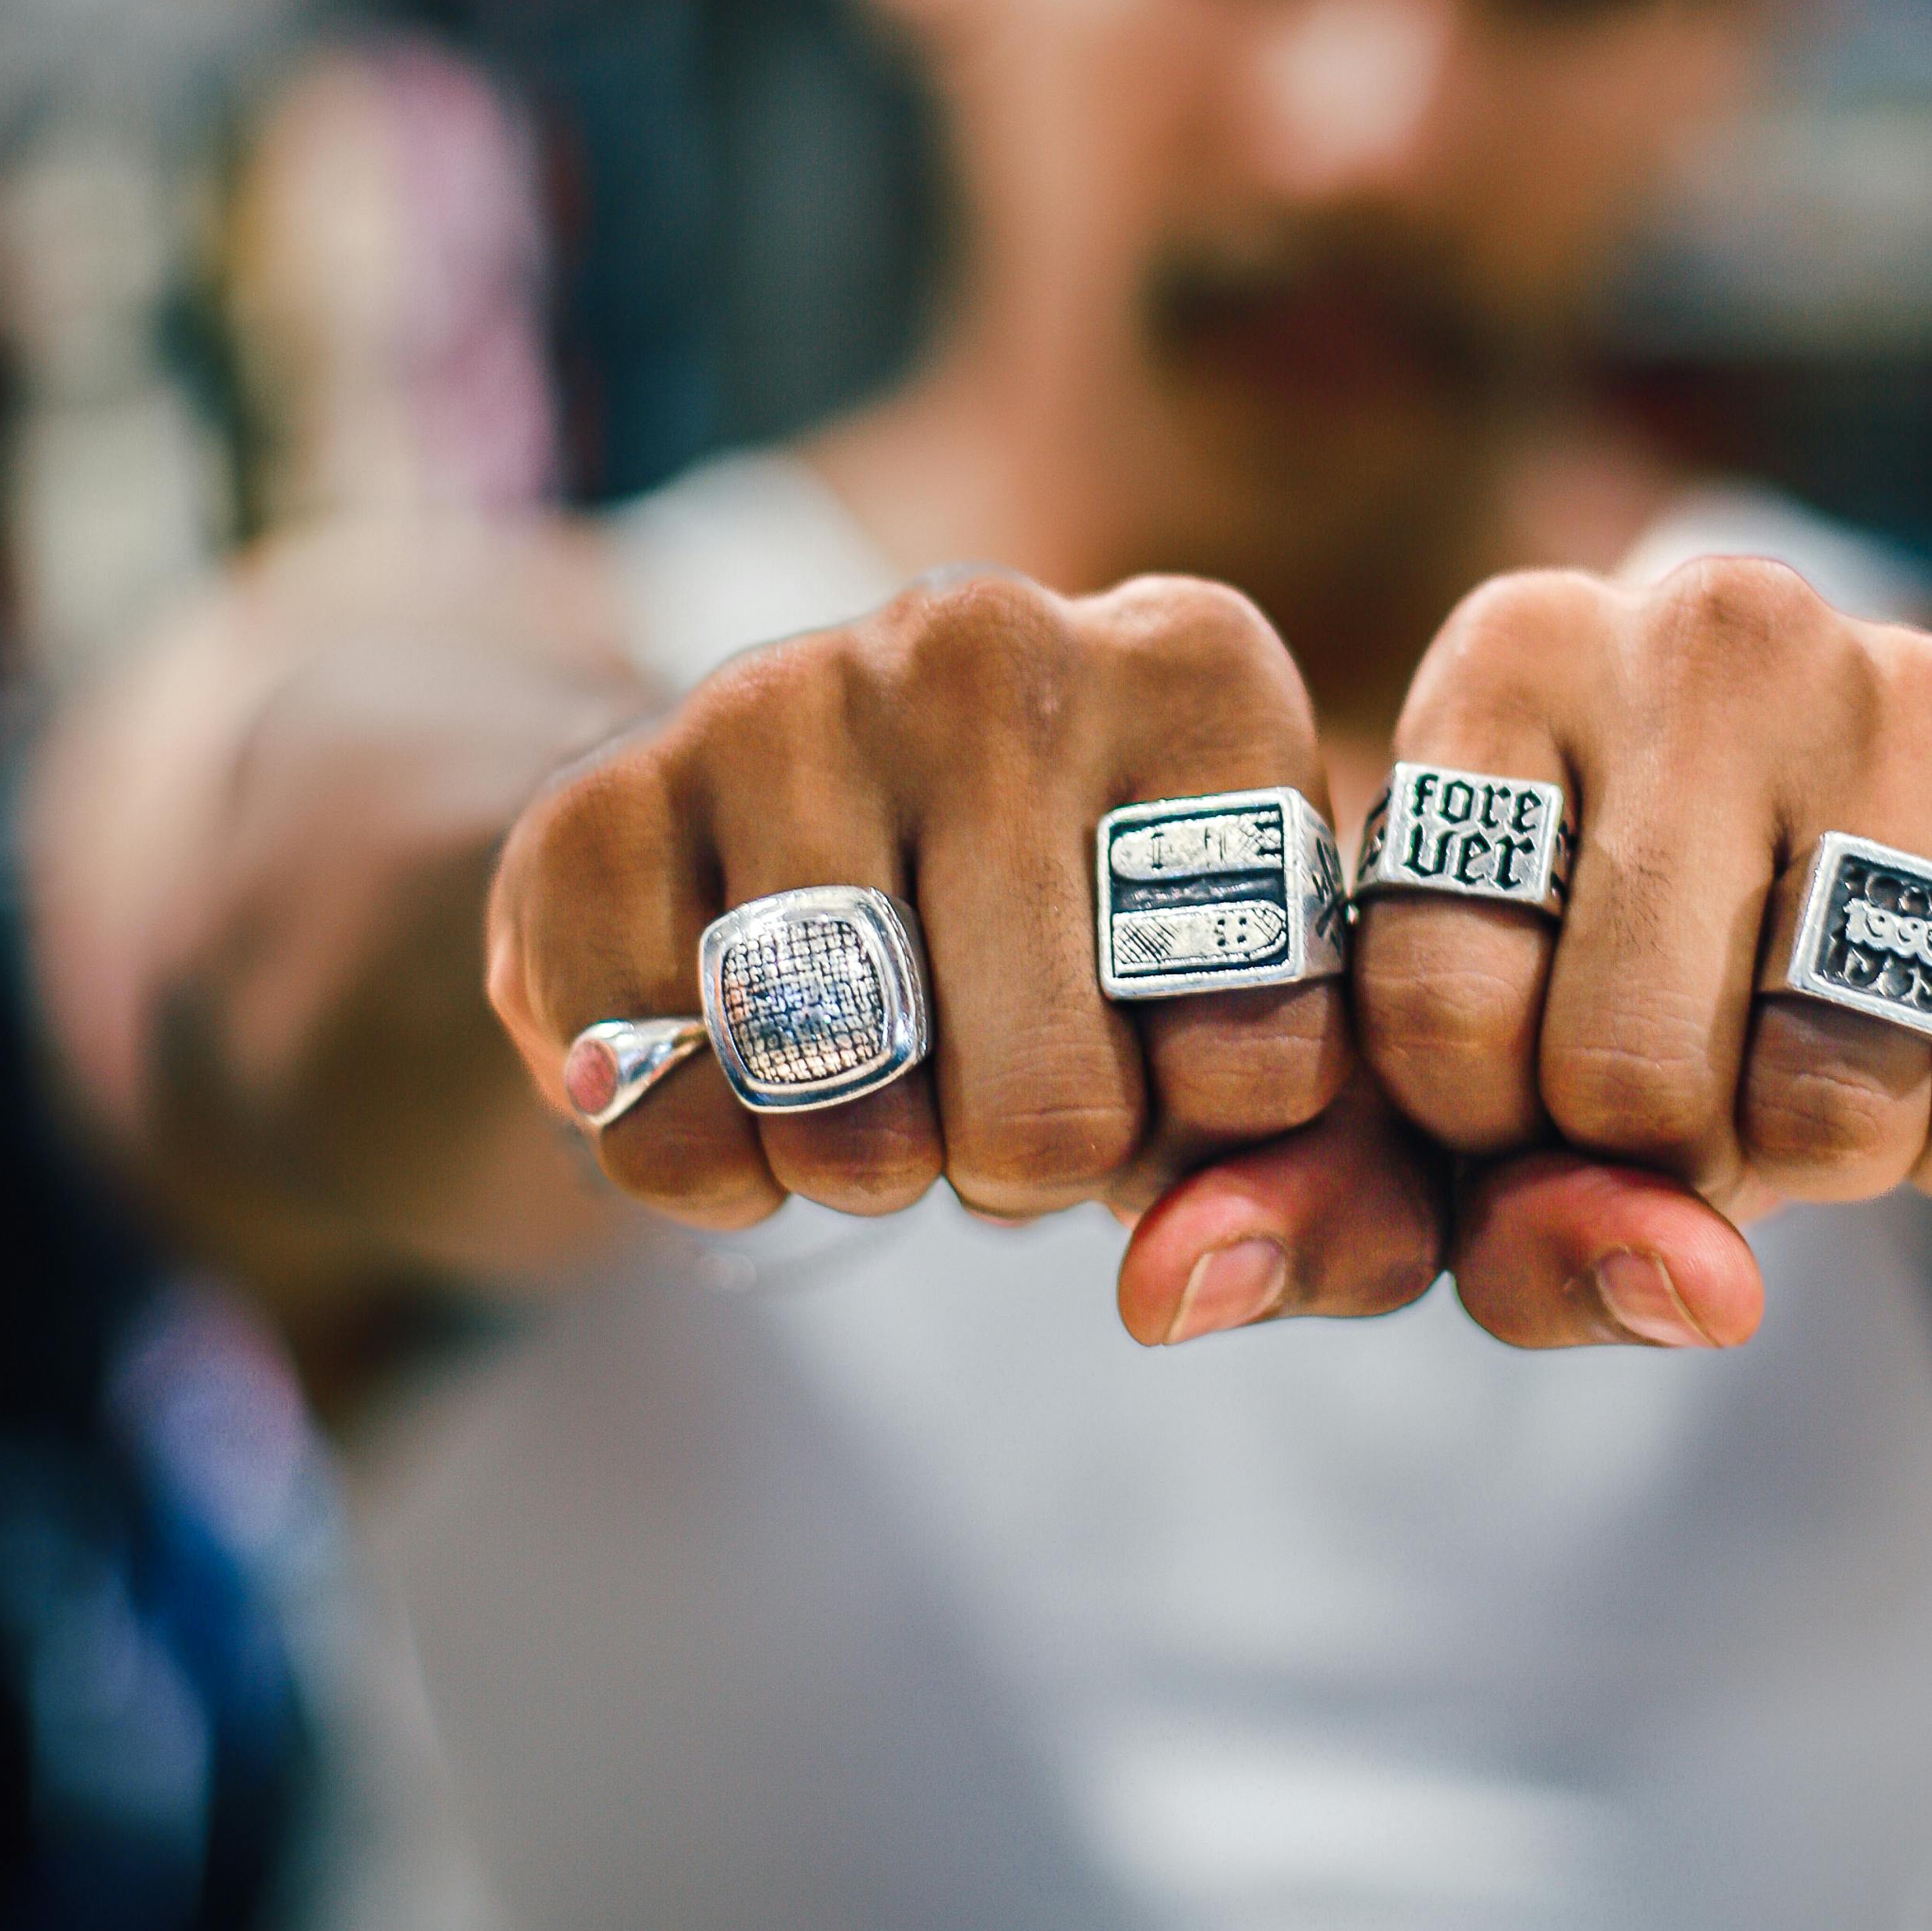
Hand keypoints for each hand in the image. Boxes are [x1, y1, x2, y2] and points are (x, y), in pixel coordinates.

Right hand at [486, 573, 1437, 1328]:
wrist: (815, 816)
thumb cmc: (1098, 940)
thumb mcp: (1272, 1040)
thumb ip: (1335, 1194)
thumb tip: (1182, 1288)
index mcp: (1198, 669)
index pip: (1264, 1053)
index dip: (1206, 1126)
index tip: (1165, 1041)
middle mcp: (991, 642)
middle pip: (1052, 1116)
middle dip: (1027, 1166)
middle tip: (999, 1075)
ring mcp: (776, 701)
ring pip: (848, 1125)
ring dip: (865, 1168)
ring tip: (878, 1069)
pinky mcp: (596, 799)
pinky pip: (659, 1122)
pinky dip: (703, 1166)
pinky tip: (740, 1070)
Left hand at [1341, 555, 1931, 1352]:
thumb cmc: (1656, 971)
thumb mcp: (1506, 1083)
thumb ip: (1496, 1230)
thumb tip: (1691, 1288)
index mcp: (1517, 659)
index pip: (1439, 1002)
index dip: (1487, 1128)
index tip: (1530, 1084)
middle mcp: (1711, 627)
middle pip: (1627, 1071)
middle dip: (1667, 1155)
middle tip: (1706, 1077)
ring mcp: (1922, 683)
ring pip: (1829, 1096)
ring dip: (1828, 1155)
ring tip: (1826, 1042)